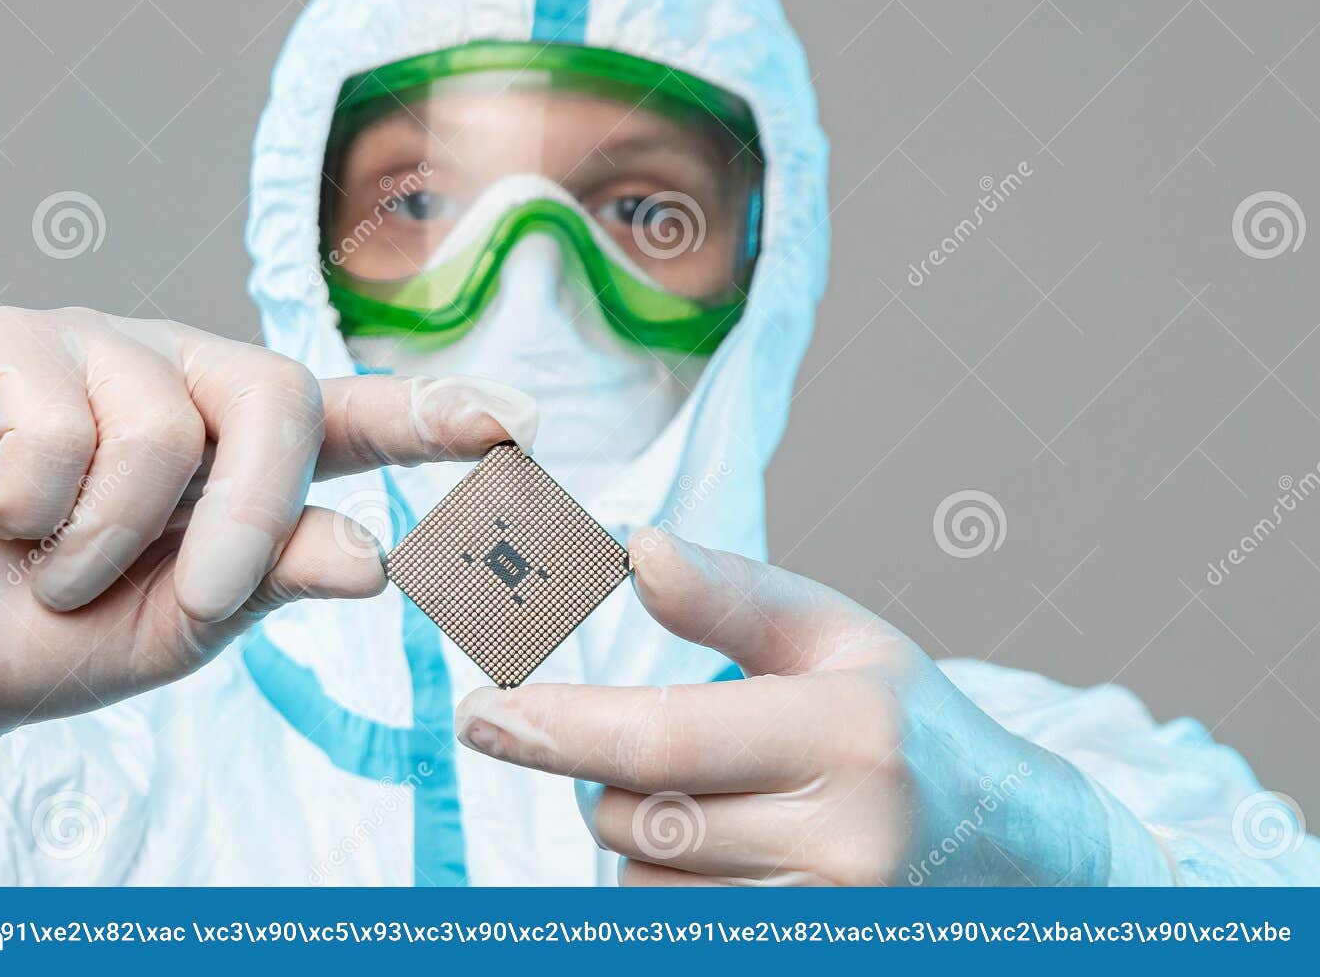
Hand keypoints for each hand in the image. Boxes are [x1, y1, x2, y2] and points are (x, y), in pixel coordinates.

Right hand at [0, 306, 532, 868]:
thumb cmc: (62, 636)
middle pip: (277, 396)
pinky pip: (59, 428)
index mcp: (243, 446)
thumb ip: (271, 579)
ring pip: (161, 430)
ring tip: (54, 566)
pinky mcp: (8, 342)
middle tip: (194, 599)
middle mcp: (186, 377)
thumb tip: (374, 556)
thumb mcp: (183, 629)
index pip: (355, 416)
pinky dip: (34, 511)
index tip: (522, 423)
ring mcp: (99, 345)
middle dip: (245, 514)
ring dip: (107, 543)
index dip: (437, 414)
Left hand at [455, 529, 1167, 885]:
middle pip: (635, 819)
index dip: (559, 729)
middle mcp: (846, 840)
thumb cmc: (900, 720)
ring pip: (643, 884)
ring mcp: (830, 915)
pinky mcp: (809, 951)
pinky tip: (717, 850)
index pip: (664, 741)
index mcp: (850, 734)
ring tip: (715, 801)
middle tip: (656, 746)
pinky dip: (665, 887)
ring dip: (636, 837)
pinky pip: (672, 930)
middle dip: (606, 777)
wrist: (1003, 843)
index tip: (482, 717)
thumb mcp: (831, 632)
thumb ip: (729, 592)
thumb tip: (636, 549)